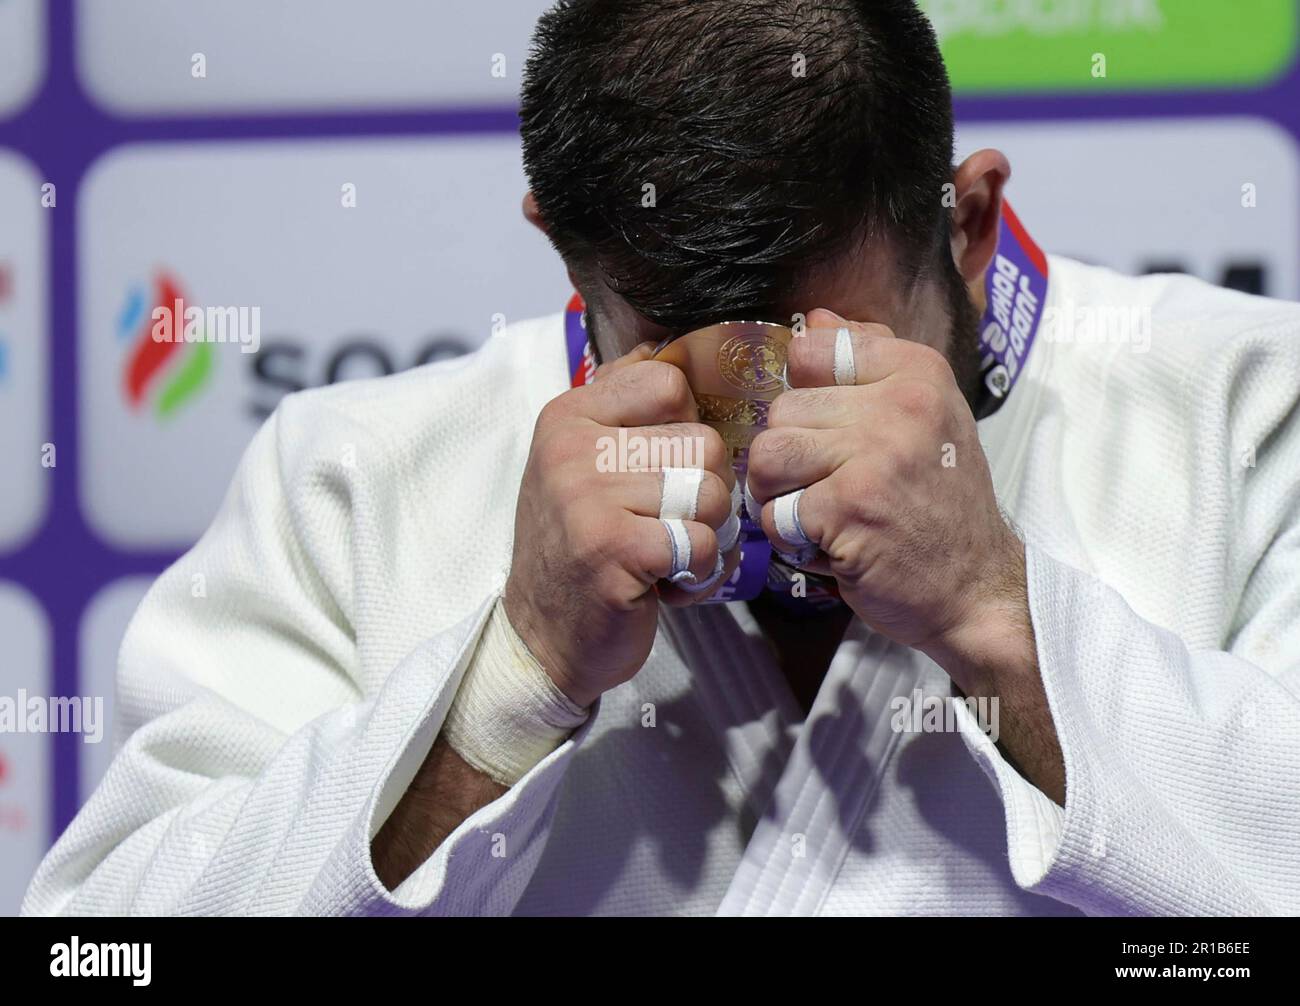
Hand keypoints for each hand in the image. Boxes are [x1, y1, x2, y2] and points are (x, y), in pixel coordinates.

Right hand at [504, 346, 740, 707]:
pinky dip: (700, 574)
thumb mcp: (585, 464)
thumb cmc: (581, 547)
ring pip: (711, 494)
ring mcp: (588, 498)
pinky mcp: (613, 549)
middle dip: (706, 495)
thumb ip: (623, 406)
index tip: (663, 470)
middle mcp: (572, 449)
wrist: (542, 638)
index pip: (670, 382)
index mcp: (568, 416)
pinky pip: (704, 543)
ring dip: (707, 536)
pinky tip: (666, 583)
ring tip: (667, 553)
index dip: (688, 429)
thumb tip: (663, 346)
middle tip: (668, 527)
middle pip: (704, 442)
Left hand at [744, 309, 1032, 690]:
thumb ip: (868, 361)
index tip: (834, 433)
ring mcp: (875, 455)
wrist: (976, 588)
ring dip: (780, 496)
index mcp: (917, 371)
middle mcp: (900, 404)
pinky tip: (832, 544)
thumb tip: (813, 319)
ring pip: (767, 456)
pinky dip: (793, 539)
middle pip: (781, 409)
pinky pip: (775, 512)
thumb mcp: (924, 417)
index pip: (812, 350)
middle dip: (790, 458)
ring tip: (821, 513)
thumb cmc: (940, 504)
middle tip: (830, 488)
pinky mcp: (849, 508)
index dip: (806, 396)